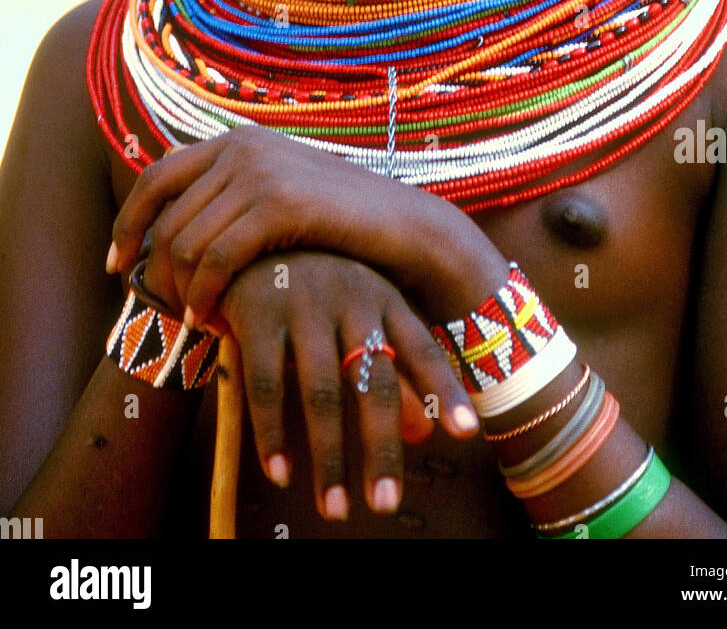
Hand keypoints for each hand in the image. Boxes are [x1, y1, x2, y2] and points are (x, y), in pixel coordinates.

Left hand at [107, 123, 508, 327]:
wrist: (405, 230)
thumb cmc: (340, 228)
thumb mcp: (279, 201)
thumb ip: (232, 202)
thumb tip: (173, 232)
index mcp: (237, 140)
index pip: (156, 177)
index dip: (128, 223)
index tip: (116, 266)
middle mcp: (242, 146)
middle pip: (166, 216)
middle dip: (154, 270)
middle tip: (160, 311)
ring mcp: (261, 170)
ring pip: (187, 240)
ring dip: (181, 290)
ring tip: (192, 322)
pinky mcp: (279, 201)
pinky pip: (216, 256)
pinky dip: (204, 294)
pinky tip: (208, 322)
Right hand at [213, 250, 478, 519]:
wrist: (244, 232)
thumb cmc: (314, 279)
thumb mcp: (358, 312)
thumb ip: (392, 368)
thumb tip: (423, 434)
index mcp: (382, 295)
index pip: (422, 348)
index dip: (445, 390)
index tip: (468, 433)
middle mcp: (349, 296)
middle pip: (374, 383)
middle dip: (382, 449)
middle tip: (386, 504)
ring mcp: (303, 302)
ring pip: (321, 393)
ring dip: (329, 458)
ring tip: (336, 508)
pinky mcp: (257, 311)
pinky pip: (266, 384)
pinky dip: (272, 434)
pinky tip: (280, 474)